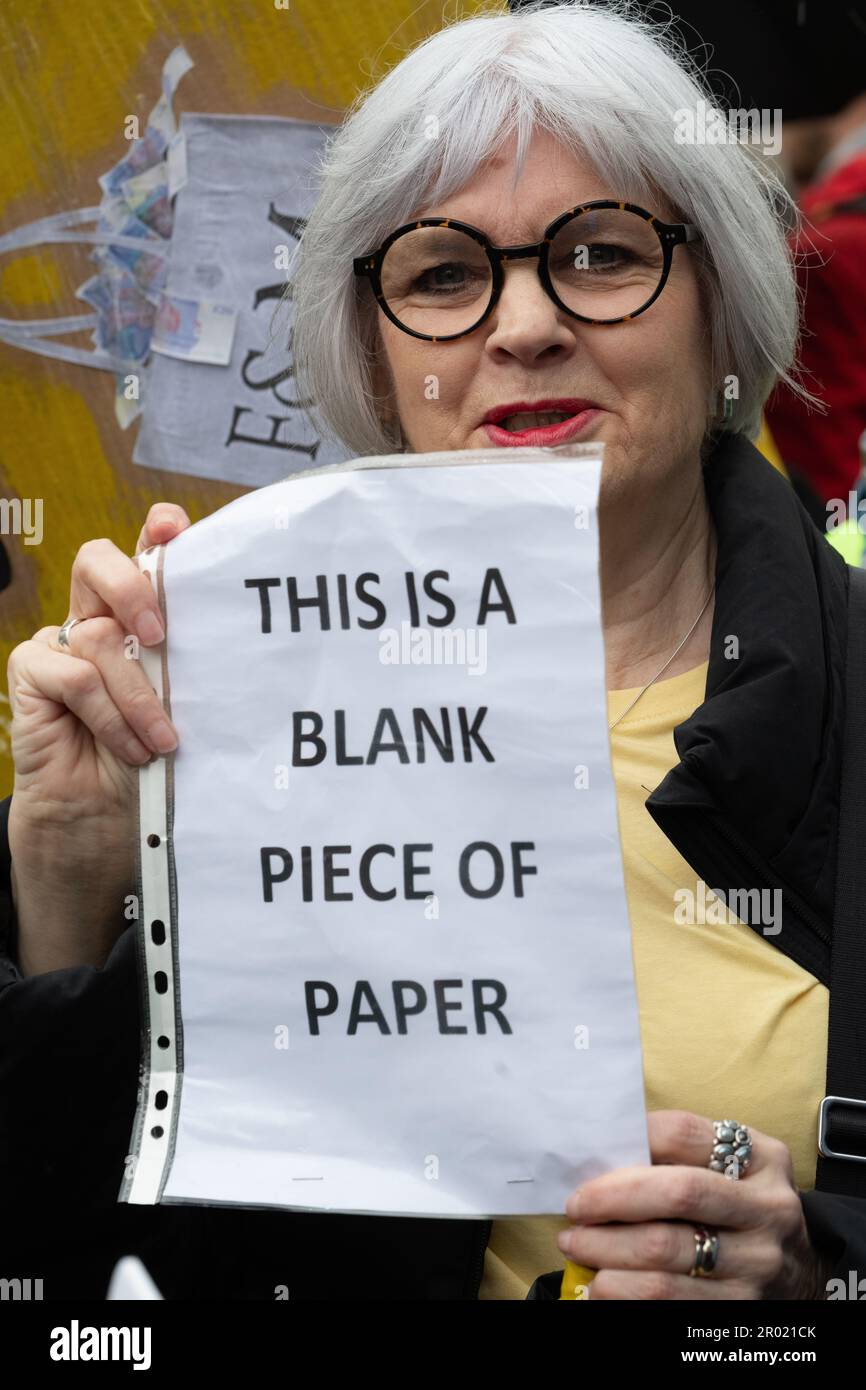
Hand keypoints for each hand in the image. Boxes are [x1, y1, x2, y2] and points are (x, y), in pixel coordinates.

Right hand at [7, 504, 190, 973]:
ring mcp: (62, 648)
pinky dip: (105, 711)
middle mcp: (100, 625)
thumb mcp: (190, 709)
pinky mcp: (32, 678)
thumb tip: (240, 628)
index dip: (157, 535)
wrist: (110, 831)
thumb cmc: (158, 769)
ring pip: (96, 636)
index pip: (147, 558)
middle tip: (162, 634)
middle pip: (99, 561)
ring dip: (137, 693)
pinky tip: (129, 747)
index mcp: (144, 623)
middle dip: (133, 584)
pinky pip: (68, 672)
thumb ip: (198, 663)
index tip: (175, 528)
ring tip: (162, 740)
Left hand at [558, 1109, 831, 1298]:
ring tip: (577, 1244)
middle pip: (677, 1193)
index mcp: (761, 1159)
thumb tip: (602, 1151)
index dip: (632, 1139)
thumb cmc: (744, 1206)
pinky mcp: (739, 1308)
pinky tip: (601, 1282)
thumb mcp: (734, 1165)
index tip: (594, 1154)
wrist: (801, 1272)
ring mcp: (757, 1264)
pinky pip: (668, 1301)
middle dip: (612, 1199)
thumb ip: (683, 1152)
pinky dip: (623, 1291)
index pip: (684, 1133)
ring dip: (606, 1250)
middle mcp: (767, 1210)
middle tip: (575, 1207)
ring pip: (665, 1256)